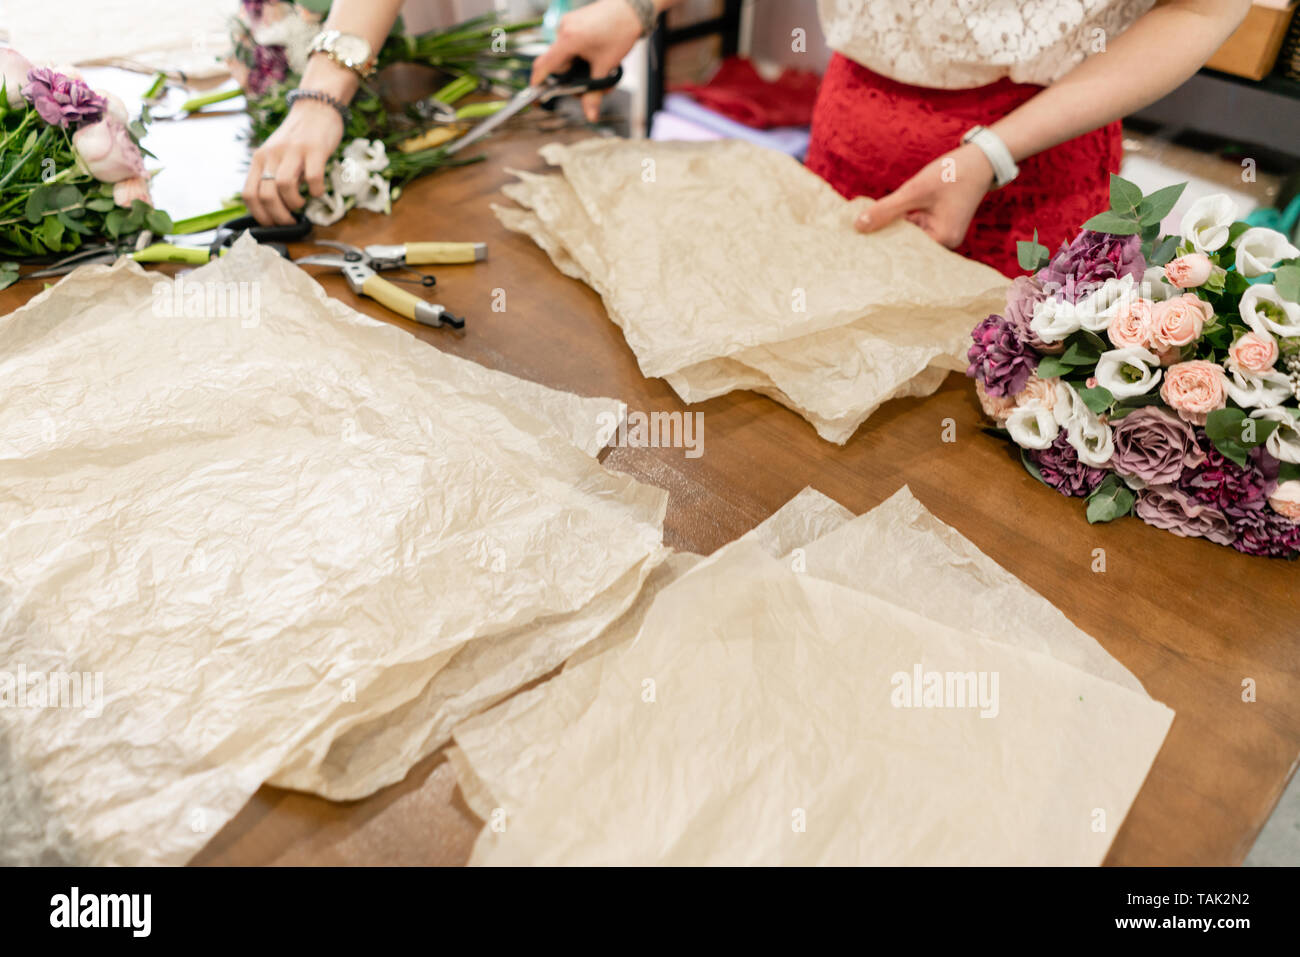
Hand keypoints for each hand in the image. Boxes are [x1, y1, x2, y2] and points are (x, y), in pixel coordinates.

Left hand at [243, 100, 343, 224]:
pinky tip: (318, 191)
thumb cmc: (298, 137)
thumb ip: (271, 175)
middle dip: (278, 216)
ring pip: (284, 186)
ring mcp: (292, 151)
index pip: (249, 194)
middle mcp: (272, 155)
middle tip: (290, 220)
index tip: (272, 224)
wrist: (315, 108)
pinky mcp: (314, 149)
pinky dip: (316, 191)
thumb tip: (273, 207)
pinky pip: (312, 177)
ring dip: (294, 203)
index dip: (260, 215)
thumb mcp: (276, 154)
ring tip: (302, 204)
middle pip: (266, 195)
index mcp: (259, 159)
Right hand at [530, 0, 642, 121]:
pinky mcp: (574, 22)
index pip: (544, 64)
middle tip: (590, 85)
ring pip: (565, 55)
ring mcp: (568, 24)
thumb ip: (595, 93)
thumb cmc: (620, 31)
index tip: (535, 95)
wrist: (633, 9)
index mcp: (568, 40)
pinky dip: (580, 55)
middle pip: (558, 64)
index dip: (537, 82)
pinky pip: (570, 44)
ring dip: (578, 67)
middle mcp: (564, 29)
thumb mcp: (606, 67)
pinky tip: (595, 56)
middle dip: (572, 78)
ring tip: (599, 68)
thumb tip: (590, 115)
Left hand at [854, 143, 994, 248]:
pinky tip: (883, 215)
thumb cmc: (952, 173)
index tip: (856, 242)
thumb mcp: (914, 190)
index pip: (903, 248)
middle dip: (884, 235)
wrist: (981, 160)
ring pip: (908, 233)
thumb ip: (886, 209)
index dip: (880, 243)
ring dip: (893, 224)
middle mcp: (944, 244)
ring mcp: (943, 235)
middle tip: (855, 233)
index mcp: (942, 240)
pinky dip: (902, 219)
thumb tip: (858, 227)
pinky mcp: (939, 225)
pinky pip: (915, 226)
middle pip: (905, 243)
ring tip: (865, 225)